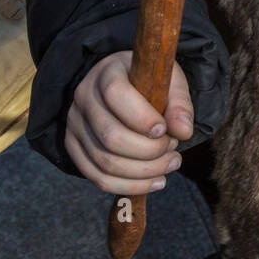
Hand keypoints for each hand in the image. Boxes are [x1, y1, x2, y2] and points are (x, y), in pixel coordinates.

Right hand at [65, 51, 193, 194]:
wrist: (121, 87)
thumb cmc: (148, 82)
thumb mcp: (168, 80)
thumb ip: (179, 103)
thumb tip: (184, 131)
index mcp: (106, 72)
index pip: (115, 95)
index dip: (141, 117)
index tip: (164, 129)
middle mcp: (84, 97)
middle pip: (110, 136)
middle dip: (148, 151)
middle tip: (173, 148)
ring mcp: (75, 125)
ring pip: (105, 162)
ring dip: (144, 172)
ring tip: (170, 164)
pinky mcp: (74, 148)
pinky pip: (98, 178)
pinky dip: (130, 186)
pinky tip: (157, 181)